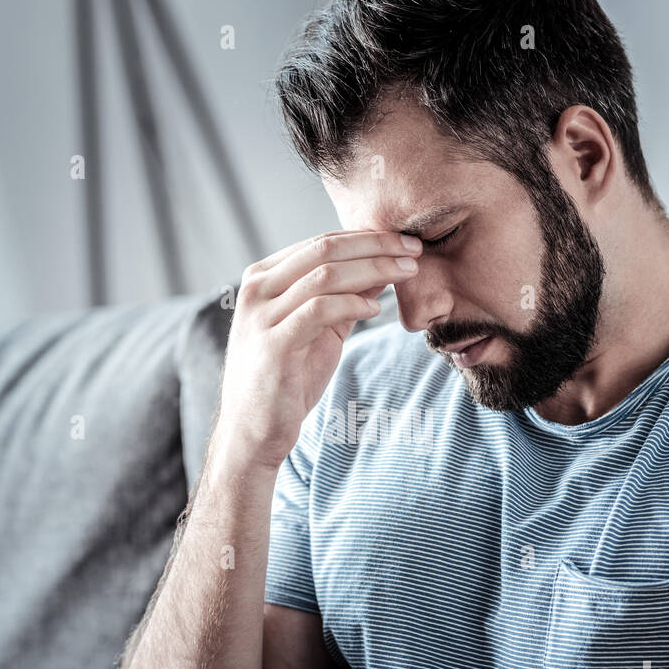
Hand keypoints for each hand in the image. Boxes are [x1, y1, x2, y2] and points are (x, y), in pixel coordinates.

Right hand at [211, 230, 422, 473]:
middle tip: (415, 249)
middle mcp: (257, 289)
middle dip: (377, 245)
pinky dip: (353, 304)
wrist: (254, 430)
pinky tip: (376, 309)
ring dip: (374, 270)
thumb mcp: (319, 329)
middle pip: (325, 250)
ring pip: (325, 275)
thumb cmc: (287, 379)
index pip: (321, 242)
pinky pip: (320, 310)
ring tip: (407, 273)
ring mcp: (261, 315)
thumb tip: (383, 268)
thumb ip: (344, 297)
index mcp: (263, 278)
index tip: (406, 242)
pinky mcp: (274, 344)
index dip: (368, 237)